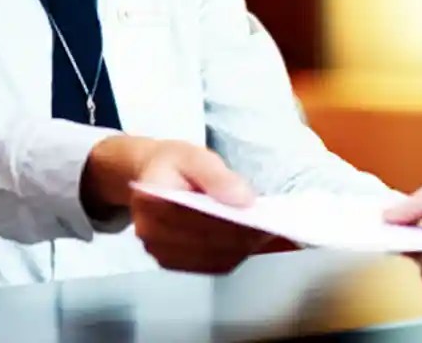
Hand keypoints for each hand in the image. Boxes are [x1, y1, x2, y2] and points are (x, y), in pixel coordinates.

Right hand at [83, 136, 279, 273]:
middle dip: (241, 236)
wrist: (151, 177)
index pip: (197, 217)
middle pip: (206, 241)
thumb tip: (244, 201)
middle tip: (272, 227)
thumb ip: (218, 176)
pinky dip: (232, 255)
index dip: (231, 220)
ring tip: (264, 233)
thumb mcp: (194, 156)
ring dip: (240, 248)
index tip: (261, 217)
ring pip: (210, 258)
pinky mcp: (171, 262)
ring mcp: (158, 251)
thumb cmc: (174, 164)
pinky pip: (208, 265)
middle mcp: (149, 231)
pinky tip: (248, 242)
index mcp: (151, 199)